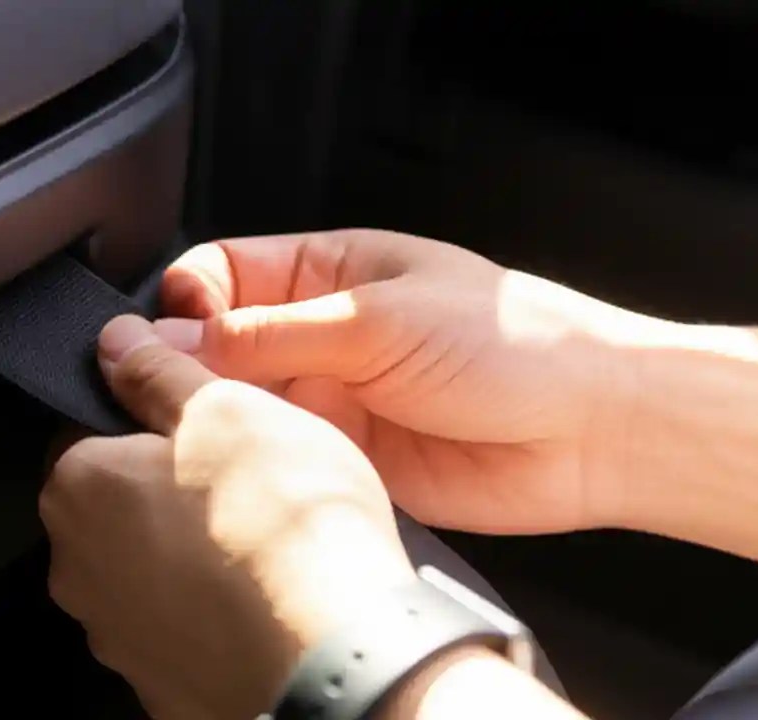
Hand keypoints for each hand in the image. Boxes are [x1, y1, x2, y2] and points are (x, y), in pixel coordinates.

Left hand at [42, 316, 412, 719]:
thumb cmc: (283, 521)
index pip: (86, 433)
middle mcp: (79, 569)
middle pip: (116, 508)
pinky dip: (213, 617)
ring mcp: (117, 637)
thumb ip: (157, 370)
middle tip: (241, 481)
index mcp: (78, 487)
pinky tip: (264, 602)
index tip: (197, 425)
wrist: (336, 656)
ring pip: (148, 574)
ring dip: (190, 556)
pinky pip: (182, 634)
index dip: (145, 421)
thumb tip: (116, 342)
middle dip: (167, 492)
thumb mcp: (223, 405)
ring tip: (264, 543)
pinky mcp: (162, 688)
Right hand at [151, 230, 650, 533]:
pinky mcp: (341, 458)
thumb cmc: (515, 345)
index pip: (222, 273)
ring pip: (239, 405)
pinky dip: (251, 463)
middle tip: (169, 388)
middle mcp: (319, 334)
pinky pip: (275, 457)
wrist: (590, 431)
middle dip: (187, 363)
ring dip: (216, 417)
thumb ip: (270, 333)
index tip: (167, 329)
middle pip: (217, 342)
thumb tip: (172, 334)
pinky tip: (242, 467)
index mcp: (327, 272)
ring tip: (204, 429)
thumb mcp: (376, 320)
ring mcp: (329, 399)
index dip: (184, 298)